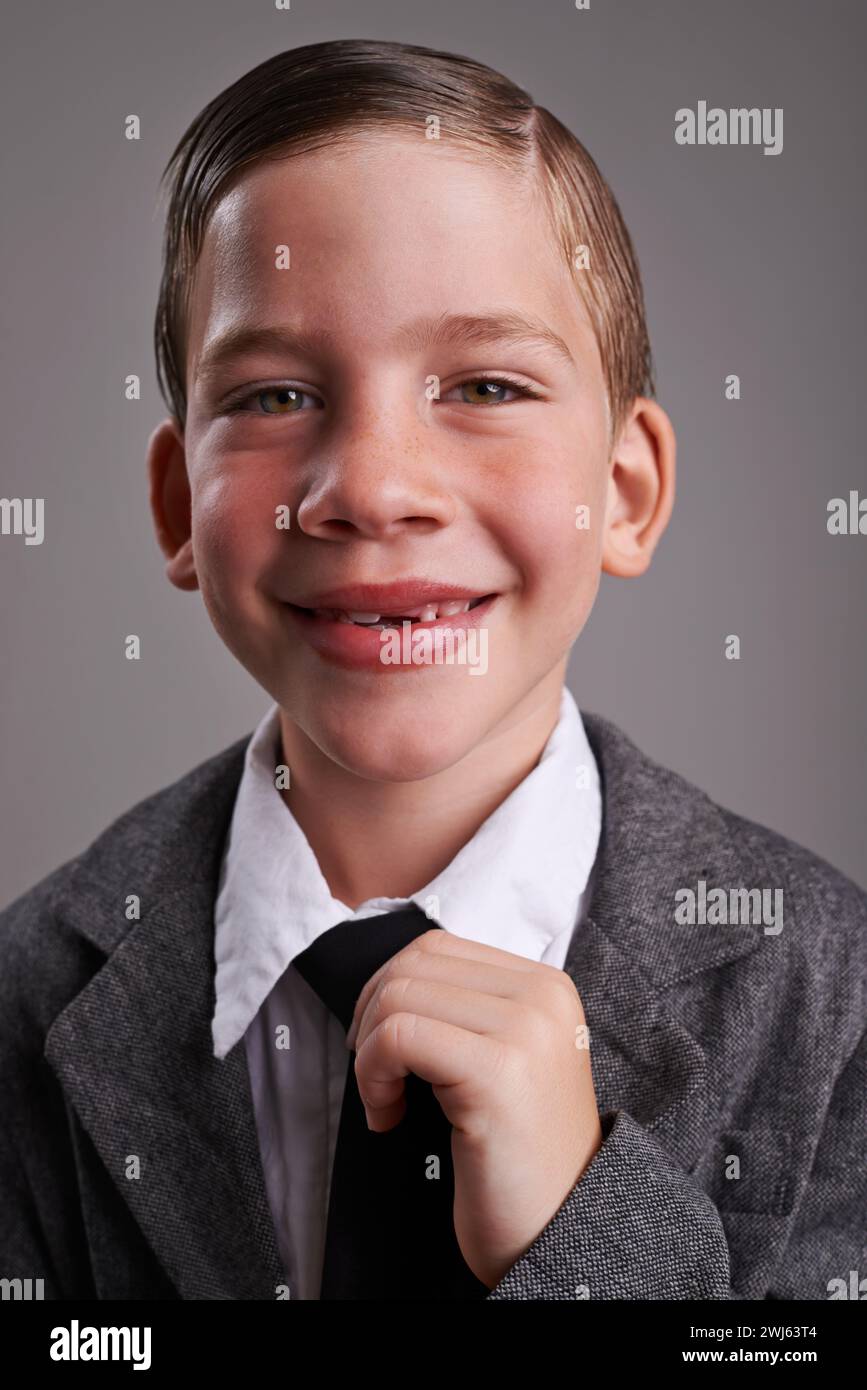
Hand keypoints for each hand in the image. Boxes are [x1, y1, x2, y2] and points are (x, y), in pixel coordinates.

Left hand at [345, 928, 602, 1289]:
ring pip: (398, 997)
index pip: (435, 948)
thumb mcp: (498, 1058)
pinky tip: (390, 1117)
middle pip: (412, 965)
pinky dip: (373, 1077)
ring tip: (388, 1103)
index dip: (387, 993)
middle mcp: (543, 996)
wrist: (556, 1233)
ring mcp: (526, 1029)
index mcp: (545, 986)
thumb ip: (460, 1009)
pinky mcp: (499, 1070)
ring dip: (369, 1054)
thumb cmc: (513, 1155)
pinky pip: (398, 1037)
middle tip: (377, 1080)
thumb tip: (384, 982)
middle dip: (371, 1019)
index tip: (385, 1051)